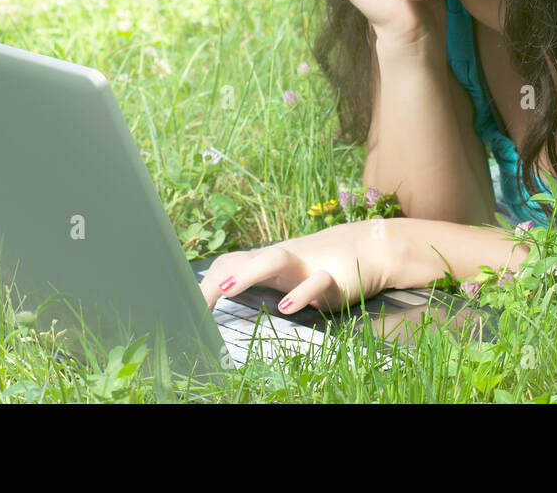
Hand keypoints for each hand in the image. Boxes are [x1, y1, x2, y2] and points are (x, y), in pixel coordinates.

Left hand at [198, 219, 401, 314]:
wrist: (370, 248)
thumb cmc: (321, 264)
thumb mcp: (286, 273)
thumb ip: (259, 280)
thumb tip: (222, 297)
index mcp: (268, 260)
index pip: (229, 264)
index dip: (204, 284)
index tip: (186, 308)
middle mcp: (282, 260)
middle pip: (243, 259)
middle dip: (214, 281)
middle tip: (193, 304)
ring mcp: (306, 266)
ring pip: (274, 260)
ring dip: (247, 273)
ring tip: (224, 290)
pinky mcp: (333, 279)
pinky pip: (316, 283)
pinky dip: (301, 294)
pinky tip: (286, 308)